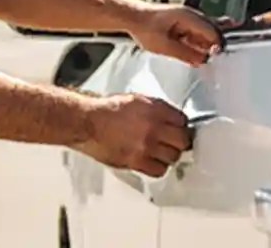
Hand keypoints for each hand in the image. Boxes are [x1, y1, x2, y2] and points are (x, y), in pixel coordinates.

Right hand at [74, 93, 190, 176]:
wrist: (88, 122)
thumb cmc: (106, 110)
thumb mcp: (136, 101)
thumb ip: (155, 110)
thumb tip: (168, 119)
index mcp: (154, 109)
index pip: (182, 120)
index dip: (182, 126)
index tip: (180, 129)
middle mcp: (153, 127)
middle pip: (182, 140)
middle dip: (180, 142)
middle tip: (176, 143)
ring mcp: (146, 146)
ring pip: (173, 157)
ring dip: (169, 155)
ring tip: (163, 153)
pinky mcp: (137, 161)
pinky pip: (159, 170)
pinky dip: (158, 167)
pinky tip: (153, 162)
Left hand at [128, 3, 229, 66]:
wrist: (133, 17)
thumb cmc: (144, 26)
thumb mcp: (164, 46)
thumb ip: (185, 54)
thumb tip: (202, 60)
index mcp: (189, 17)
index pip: (213, 32)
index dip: (217, 47)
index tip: (217, 59)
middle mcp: (191, 16)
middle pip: (213, 31)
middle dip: (215, 46)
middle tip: (216, 60)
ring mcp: (188, 20)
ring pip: (206, 34)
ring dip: (207, 46)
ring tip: (207, 59)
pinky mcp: (183, 25)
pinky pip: (197, 35)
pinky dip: (199, 45)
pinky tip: (198, 56)